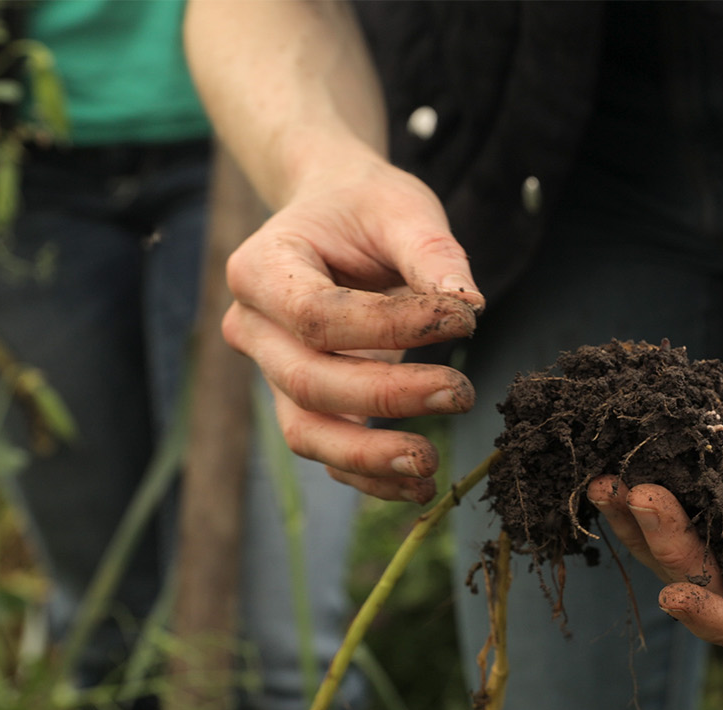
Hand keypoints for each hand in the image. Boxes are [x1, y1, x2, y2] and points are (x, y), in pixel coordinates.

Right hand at [222, 157, 483, 502]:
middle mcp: (253, 326)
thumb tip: (470, 303)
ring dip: (370, 456)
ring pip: (306, 431)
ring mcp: (271, 371)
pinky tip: (420, 486)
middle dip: (388, 395)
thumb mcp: (402, 209)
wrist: (334, 217)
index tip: (463, 319)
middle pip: (308, 381)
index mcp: (261, 267)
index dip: (390, 328)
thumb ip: (433, 252)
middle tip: (462, 392)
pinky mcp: (301, 403)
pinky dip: (371, 476)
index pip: (317, 316)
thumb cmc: (365, 209)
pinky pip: (327, 451)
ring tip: (432, 465)